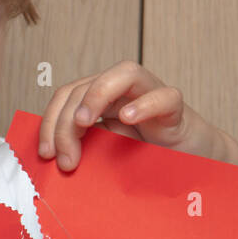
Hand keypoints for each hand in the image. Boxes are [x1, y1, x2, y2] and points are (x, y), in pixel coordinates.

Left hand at [38, 59, 218, 169]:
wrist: (192, 165)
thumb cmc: (145, 159)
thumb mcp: (104, 155)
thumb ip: (83, 149)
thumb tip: (49, 161)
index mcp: (101, 99)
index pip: (66, 96)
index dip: (50, 121)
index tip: (46, 154)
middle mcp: (122, 90)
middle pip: (85, 87)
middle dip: (67, 123)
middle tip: (67, 160)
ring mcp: (150, 94)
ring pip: (124, 73)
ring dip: (96, 95)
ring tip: (84, 123)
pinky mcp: (176, 109)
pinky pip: (164, 97)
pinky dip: (144, 104)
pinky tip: (128, 117)